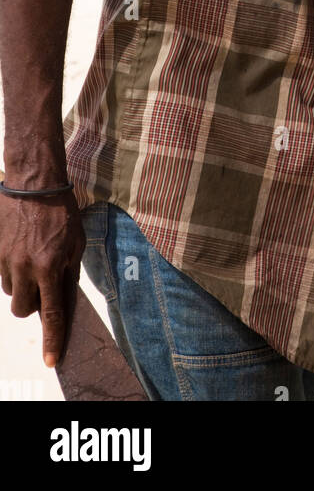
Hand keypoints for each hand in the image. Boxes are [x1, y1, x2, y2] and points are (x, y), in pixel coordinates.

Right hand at [0, 189, 84, 366]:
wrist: (34, 185)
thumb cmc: (61, 211)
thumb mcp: (76, 243)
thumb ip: (69, 274)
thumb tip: (64, 300)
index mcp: (50, 265)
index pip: (51, 313)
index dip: (52, 339)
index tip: (51, 359)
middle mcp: (26, 267)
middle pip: (24, 310)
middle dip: (34, 306)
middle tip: (44, 288)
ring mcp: (7, 261)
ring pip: (12, 294)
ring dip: (24, 288)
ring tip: (35, 263)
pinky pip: (3, 277)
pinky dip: (14, 274)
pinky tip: (23, 253)